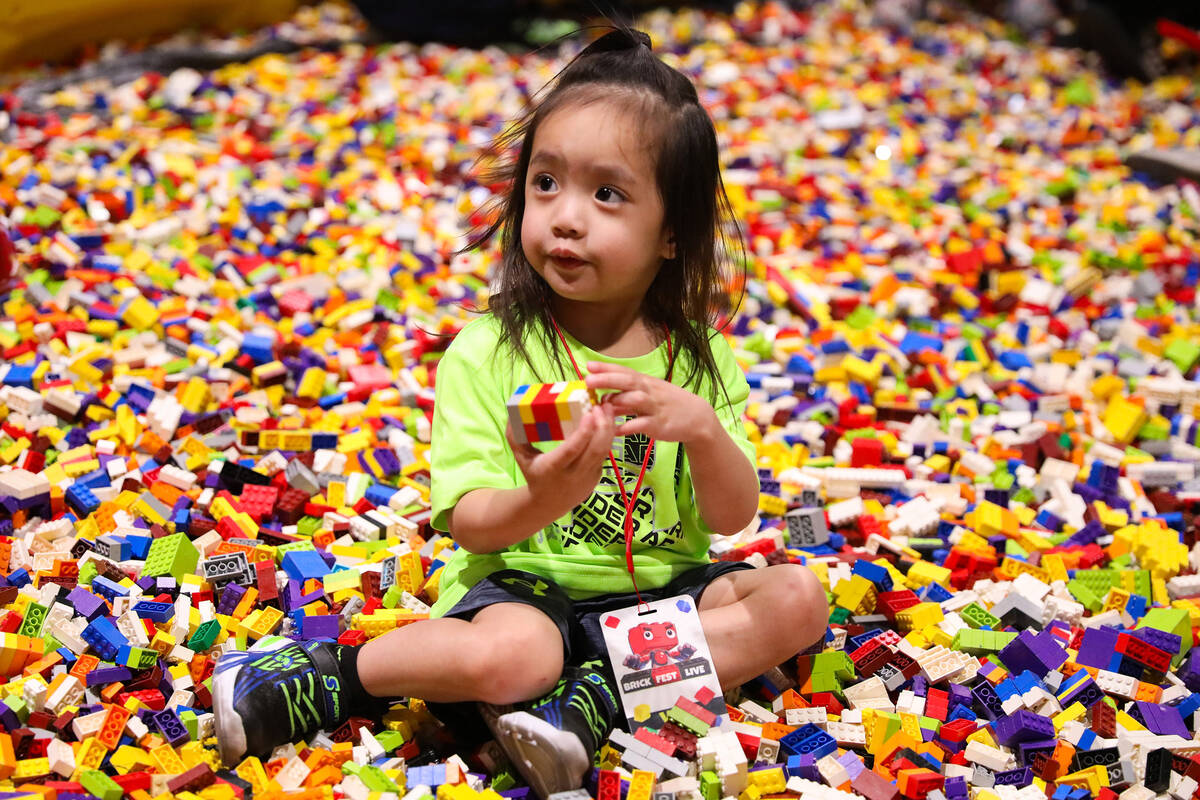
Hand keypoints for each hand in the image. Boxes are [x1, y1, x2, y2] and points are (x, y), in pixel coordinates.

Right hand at [506, 404, 616, 514]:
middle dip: (602, 425)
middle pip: (595, 449)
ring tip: (608, 408)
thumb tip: (513, 410)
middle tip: (601, 405)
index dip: (583, 432)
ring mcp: (587, 476)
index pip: (572, 450)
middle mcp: (573, 474)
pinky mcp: (597, 476)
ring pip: (604, 451)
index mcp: (552, 468)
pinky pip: (604, 454)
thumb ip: (515, 435)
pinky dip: (607, 436)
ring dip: (609, 428)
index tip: (589, 413)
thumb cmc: (533, 473)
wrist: (548, 504)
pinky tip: (606, 421)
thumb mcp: (521, 456)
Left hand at [584, 362, 718, 444]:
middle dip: (608, 380)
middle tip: (589, 380)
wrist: (697, 418)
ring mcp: (655, 408)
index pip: (624, 371)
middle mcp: (649, 392)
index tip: (589, 365)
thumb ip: (625, 397)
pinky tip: (616, 430)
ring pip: (636, 400)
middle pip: (628, 382)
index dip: (607, 368)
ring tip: (602, 405)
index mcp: (645, 382)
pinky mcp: (660, 425)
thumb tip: (602, 398)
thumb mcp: (648, 395)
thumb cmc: (668, 404)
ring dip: (619, 402)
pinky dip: (629, 427)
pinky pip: (642, 424)